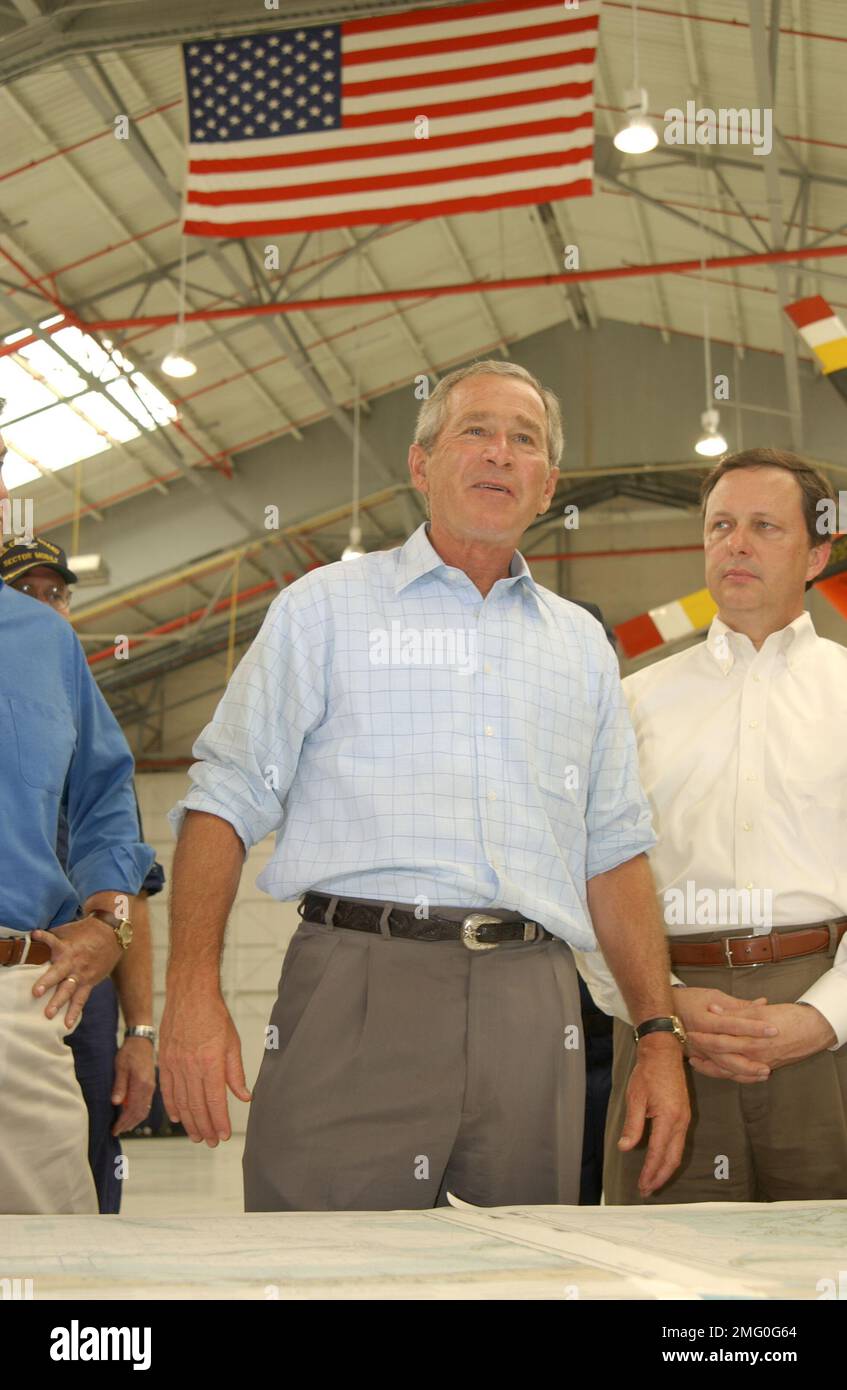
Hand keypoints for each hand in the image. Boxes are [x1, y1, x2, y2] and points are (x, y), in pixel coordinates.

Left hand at [31, 917, 121, 1028]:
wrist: (112, 934)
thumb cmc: (86, 931)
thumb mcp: (69, 930)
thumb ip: (51, 936)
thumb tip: (31, 936)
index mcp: (67, 947)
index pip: (53, 942)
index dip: (45, 938)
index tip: (35, 935)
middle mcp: (74, 962)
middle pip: (59, 973)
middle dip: (48, 983)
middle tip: (36, 993)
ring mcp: (82, 974)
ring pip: (70, 990)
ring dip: (60, 1002)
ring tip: (49, 1015)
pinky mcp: (90, 982)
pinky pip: (82, 998)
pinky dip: (75, 1011)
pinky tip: (67, 1023)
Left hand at [111, 1039, 156, 1135]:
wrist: (141, 1040)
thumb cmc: (129, 1052)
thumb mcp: (121, 1066)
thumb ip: (120, 1085)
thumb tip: (116, 1103)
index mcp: (142, 1084)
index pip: (132, 1110)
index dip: (123, 1122)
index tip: (114, 1130)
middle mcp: (149, 1088)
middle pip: (140, 1113)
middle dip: (128, 1124)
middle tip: (117, 1131)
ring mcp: (151, 1088)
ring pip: (144, 1110)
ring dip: (134, 1121)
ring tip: (123, 1126)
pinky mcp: (151, 1086)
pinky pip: (146, 1104)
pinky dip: (139, 1113)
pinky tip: (131, 1114)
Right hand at [158, 990, 251, 1145]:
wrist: (190, 995)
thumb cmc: (215, 1016)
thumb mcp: (233, 1044)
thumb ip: (236, 1074)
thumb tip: (244, 1097)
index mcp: (210, 1063)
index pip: (214, 1101)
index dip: (219, 1121)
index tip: (223, 1135)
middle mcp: (190, 1067)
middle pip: (197, 1106)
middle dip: (205, 1127)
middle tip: (210, 1142)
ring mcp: (174, 1064)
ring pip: (181, 1101)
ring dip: (189, 1122)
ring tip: (197, 1136)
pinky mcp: (164, 1060)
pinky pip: (167, 1089)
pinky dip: (172, 1106)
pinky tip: (178, 1118)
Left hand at [618, 1034, 690, 1197]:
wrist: (664, 1054)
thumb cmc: (648, 1073)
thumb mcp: (635, 1098)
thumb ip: (632, 1125)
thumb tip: (625, 1148)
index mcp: (669, 1118)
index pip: (658, 1152)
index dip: (650, 1171)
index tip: (642, 1185)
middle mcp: (681, 1122)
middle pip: (673, 1158)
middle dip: (660, 1177)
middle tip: (647, 1190)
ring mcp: (685, 1119)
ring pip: (678, 1152)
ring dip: (666, 1169)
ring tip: (653, 1181)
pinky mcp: (684, 1116)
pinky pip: (679, 1143)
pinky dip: (671, 1157)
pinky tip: (661, 1161)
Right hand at [676, 987, 777, 1082]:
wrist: (662, 1013)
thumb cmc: (689, 1000)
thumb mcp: (713, 996)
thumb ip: (737, 1005)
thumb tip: (762, 1004)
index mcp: (706, 1021)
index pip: (734, 1025)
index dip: (754, 1027)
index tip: (774, 1029)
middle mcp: (702, 1039)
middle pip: (729, 1053)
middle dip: (752, 1058)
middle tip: (772, 1062)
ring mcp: (699, 1051)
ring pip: (724, 1067)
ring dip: (745, 1072)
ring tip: (765, 1072)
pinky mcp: (699, 1058)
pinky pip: (717, 1071)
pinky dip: (734, 1075)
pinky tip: (749, 1077)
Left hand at [689, 1002, 836, 1080]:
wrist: (812, 1030)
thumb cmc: (788, 1017)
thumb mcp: (759, 1011)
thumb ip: (735, 1012)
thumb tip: (714, 1009)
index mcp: (750, 1040)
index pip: (719, 1042)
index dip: (702, 1039)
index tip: (689, 1033)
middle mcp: (754, 1057)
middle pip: (721, 1059)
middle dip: (703, 1055)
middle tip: (689, 1050)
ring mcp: (760, 1065)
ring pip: (730, 1072)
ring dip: (712, 1069)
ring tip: (697, 1063)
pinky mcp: (765, 1068)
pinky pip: (743, 1077)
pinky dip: (729, 1075)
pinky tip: (720, 1071)